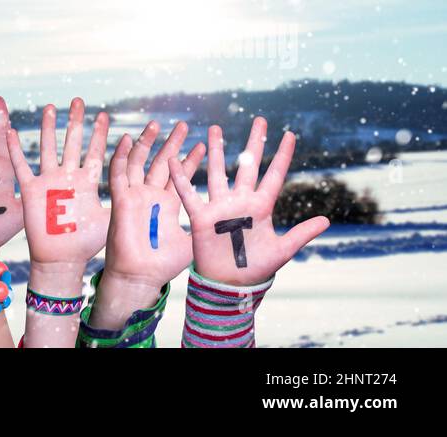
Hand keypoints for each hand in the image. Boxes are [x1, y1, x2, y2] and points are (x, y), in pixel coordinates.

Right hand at [7, 98, 109, 266]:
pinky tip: (10, 131)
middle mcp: (68, 177)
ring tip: (51, 107)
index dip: (100, 133)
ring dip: (49, 128)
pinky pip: (21, 166)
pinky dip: (15, 150)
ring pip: (48, 148)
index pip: (96, 151)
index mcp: (87, 181)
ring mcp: (49, 181)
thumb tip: (144, 188)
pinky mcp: (31, 191)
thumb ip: (121, 199)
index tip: (105, 114)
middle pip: (72, 142)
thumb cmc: (86, 242)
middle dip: (76, 121)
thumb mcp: (109, 217)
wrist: (61, 259)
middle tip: (78, 100)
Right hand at [103, 121, 203, 288]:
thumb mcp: (194, 241)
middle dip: (172, 144)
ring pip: (140, 162)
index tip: (205, 143)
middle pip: (162, 163)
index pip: (182, 176)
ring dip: (147, 144)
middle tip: (182, 125)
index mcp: (169, 205)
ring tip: (157, 125)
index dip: (192, 160)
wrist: (139, 277)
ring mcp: (136, 197)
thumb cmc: (164, 265)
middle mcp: (152, 197)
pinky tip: (124, 140)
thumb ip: (209, 228)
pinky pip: (118, 174)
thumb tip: (239, 226)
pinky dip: (120, 157)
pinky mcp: (122, 200)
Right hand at [168, 117, 329, 285]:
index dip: (282, 155)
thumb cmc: (256, 269)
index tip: (289, 134)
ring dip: (215, 151)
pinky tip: (175, 161)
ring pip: (217, 172)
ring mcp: (220, 207)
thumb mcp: (283, 251)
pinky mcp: (201, 217)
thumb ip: (302, 234)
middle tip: (259, 120)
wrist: (228, 284)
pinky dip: (181, 178)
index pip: (274, 175)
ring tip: (214, 129)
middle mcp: (241, 202)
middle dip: (253, 143)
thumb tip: (327, 220)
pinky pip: (189, 194)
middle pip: (247, 165)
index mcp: (262, 207)